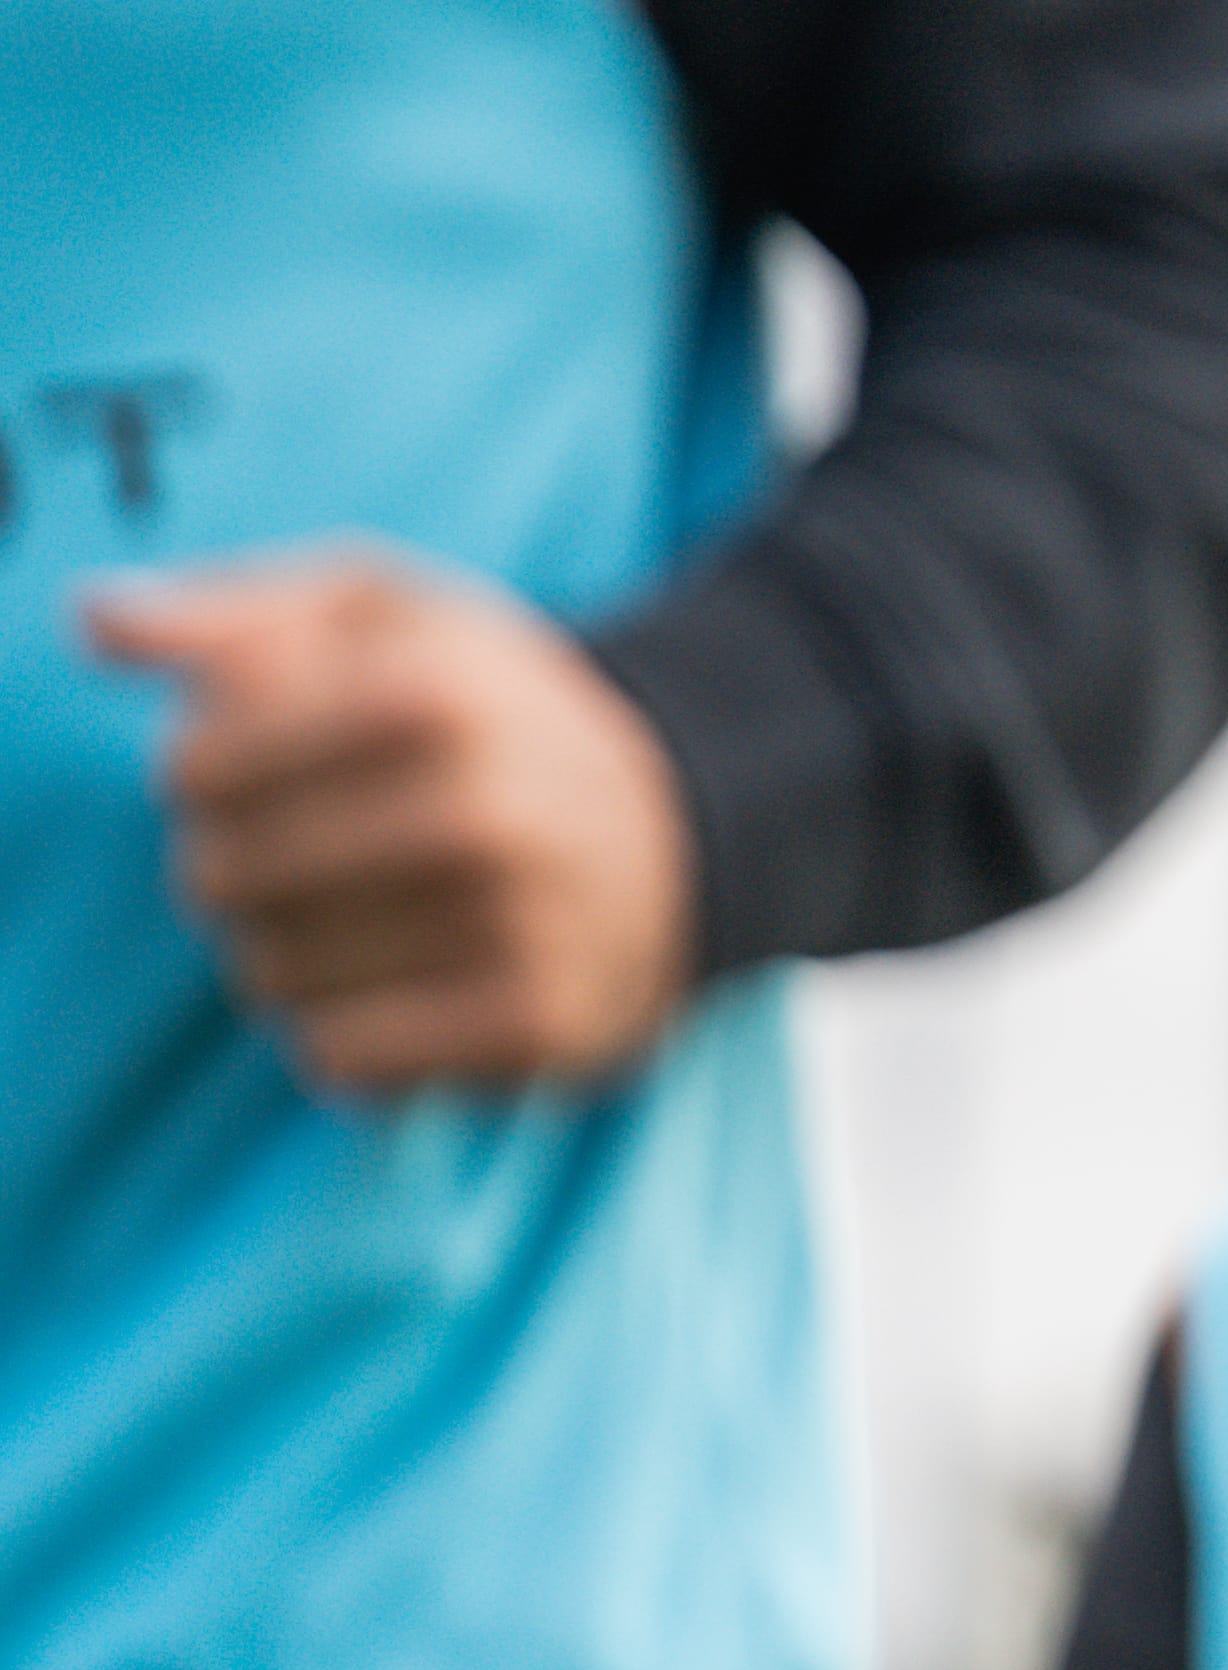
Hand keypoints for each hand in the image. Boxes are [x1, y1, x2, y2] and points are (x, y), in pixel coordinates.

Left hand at [87, 555, 696, 1088]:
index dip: (204, 779)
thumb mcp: (389, 620)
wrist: (689, 828)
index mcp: (434, 689)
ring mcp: (519, 921)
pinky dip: (345, 1035)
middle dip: (235, 873)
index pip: (198, 771)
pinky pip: (343, 1059)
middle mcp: (482, 808)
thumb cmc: (494, 715)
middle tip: (304, 858)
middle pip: (221, 880)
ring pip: (272, 977)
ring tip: (356, 922)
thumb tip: (96, 620)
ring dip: (287, 958)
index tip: (263, 774)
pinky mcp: (537, 1021)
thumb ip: (235, 610)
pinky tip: (398, 989)